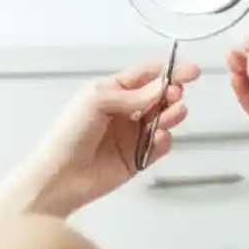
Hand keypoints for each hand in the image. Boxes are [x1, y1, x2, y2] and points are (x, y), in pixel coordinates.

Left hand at [0, 60, 199, 218]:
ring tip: (175, 113)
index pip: (146, 75)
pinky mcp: (138, 158)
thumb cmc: (68, 135)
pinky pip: (160, 146)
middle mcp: (125, 111)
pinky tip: (160, 137)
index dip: (169, 71)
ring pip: (163, 119)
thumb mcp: (97, 101)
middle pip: (160, 96)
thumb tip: (160, 87)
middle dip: (173, 92)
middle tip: (176, 94)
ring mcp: (132, 135)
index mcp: (113, 92)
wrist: (59, 177)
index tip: (189, 71)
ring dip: (173, 113)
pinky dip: (164, 140)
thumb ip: (132, 94)